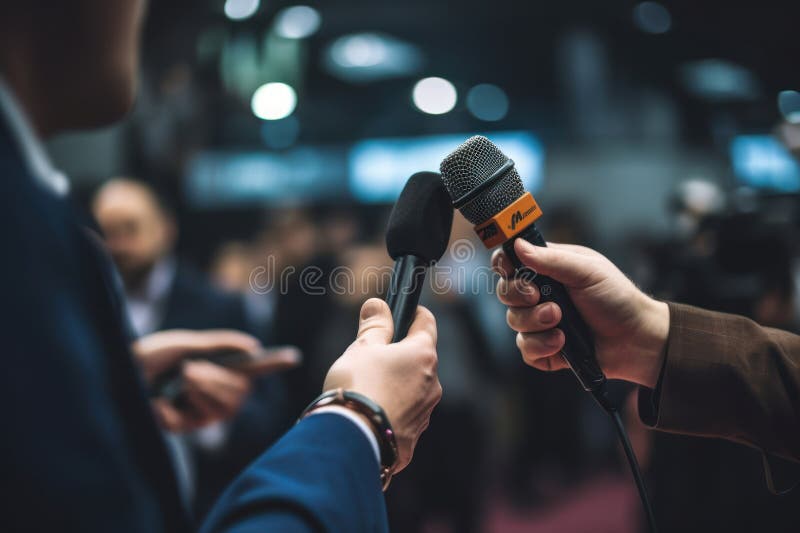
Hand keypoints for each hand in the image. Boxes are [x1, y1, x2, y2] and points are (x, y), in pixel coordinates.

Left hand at [133, 329, 296, 431]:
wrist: (115, 375)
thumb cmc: (149, 357)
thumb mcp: (185, 343)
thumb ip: (220, 344)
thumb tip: (254, 345)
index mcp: (218, 368)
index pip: (252, 370)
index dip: (273, 364)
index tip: (292, 356)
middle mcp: (214, 392)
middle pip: (240, 394)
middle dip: (218, 380)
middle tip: (191, 370)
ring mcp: (201, 411)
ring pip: (224, 408)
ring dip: (201, 390)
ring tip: (179, 379)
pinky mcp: (183, 427)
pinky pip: (194, 421)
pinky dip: (174, 408)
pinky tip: (158, 402)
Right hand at [322, 298, 440, 472]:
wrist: (353, 440)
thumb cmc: (358, 386)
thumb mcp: (362, 348)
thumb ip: (374, 325)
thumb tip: (378, 305)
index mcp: (423, 354)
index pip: (426, 322)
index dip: (414, 313)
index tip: (403, 311)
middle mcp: (432, 383)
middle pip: (419, 358)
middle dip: (400, 352)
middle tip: (372, 354)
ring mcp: (425, 412)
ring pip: (413, 387)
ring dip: (397, 382)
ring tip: (367, 388)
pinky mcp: (414, 437)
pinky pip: (405, 415)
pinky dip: (392, 409)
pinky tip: (370, 411)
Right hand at [494, 239, 669, 387]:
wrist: (636, 339)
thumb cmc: (616, 298)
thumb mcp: (587, 270)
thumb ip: (551, 259)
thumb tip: (518, 245)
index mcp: (546, 269)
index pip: (510, 261)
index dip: (503, 264)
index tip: (510, 269)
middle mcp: (539, 294)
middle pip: (505, 292)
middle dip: (519, 296)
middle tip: (540, 297)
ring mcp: (540, 322)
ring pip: (514, 321)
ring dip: (536, 323)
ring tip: (562, 323)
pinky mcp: (544, 348)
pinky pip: (526, 349)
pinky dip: (542, 346)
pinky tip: (562, 343)